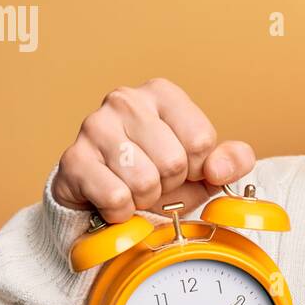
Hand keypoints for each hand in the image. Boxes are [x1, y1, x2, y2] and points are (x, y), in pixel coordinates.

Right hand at [51, 77, 255, 222]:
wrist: (104, 198)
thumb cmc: (156, 175)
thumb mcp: (202, 168)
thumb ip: (231, 161)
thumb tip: (219, 169)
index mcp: (161, 93)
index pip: (201, 140)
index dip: (196, 167)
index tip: (181, 168)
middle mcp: (126, 100)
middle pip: (174, 161)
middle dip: (169, 184)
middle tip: (154, 180)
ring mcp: (95, 126)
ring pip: (144, 181)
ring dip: (144, 198)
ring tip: (133, 188)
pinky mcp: (74, 159)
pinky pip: (116, 198)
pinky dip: (121, 211)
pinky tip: (113, 199)